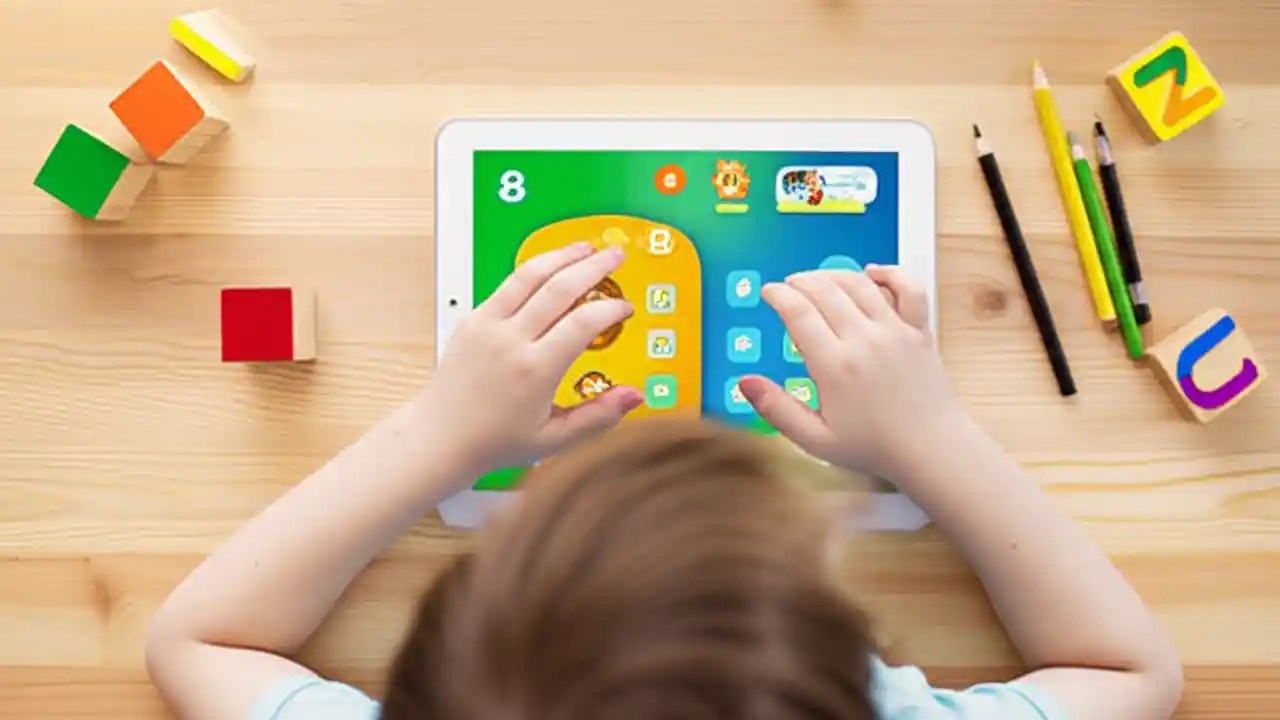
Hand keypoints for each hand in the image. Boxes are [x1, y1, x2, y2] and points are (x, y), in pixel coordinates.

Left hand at [421, 243, 642, 475]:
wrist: (441, 436)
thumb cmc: (494, 440)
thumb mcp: (556, 439)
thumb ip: (599, 415)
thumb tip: (635, 396)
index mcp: (535, 370)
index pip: (583, 323)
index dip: (611, 309)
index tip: (624, 308)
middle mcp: (510, 341)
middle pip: (560, 288)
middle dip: (594, 267)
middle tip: (615, 256)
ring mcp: (488, 326)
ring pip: (530, 275)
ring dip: (562, 256)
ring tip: (585, 247)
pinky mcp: (472, 320)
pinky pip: (506, 285)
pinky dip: (532, 269)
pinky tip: (549, 266)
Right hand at [738, 266, 968, 479]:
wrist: (932, 450)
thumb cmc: (876, 448)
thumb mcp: (815, 440)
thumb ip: (777, 409)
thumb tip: (745, 383)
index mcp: (834, 366)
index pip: (798, 312)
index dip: (778, 295)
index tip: (769, 292)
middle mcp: (864, 340)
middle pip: (825, 290)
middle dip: (800, 281)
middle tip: (789, 285)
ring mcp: (894, 331)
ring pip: (859, 283)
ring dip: (833, 274)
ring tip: (818, 279)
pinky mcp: (918, 331)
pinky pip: (907, 288)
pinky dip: (889, 273)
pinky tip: (872, 273)